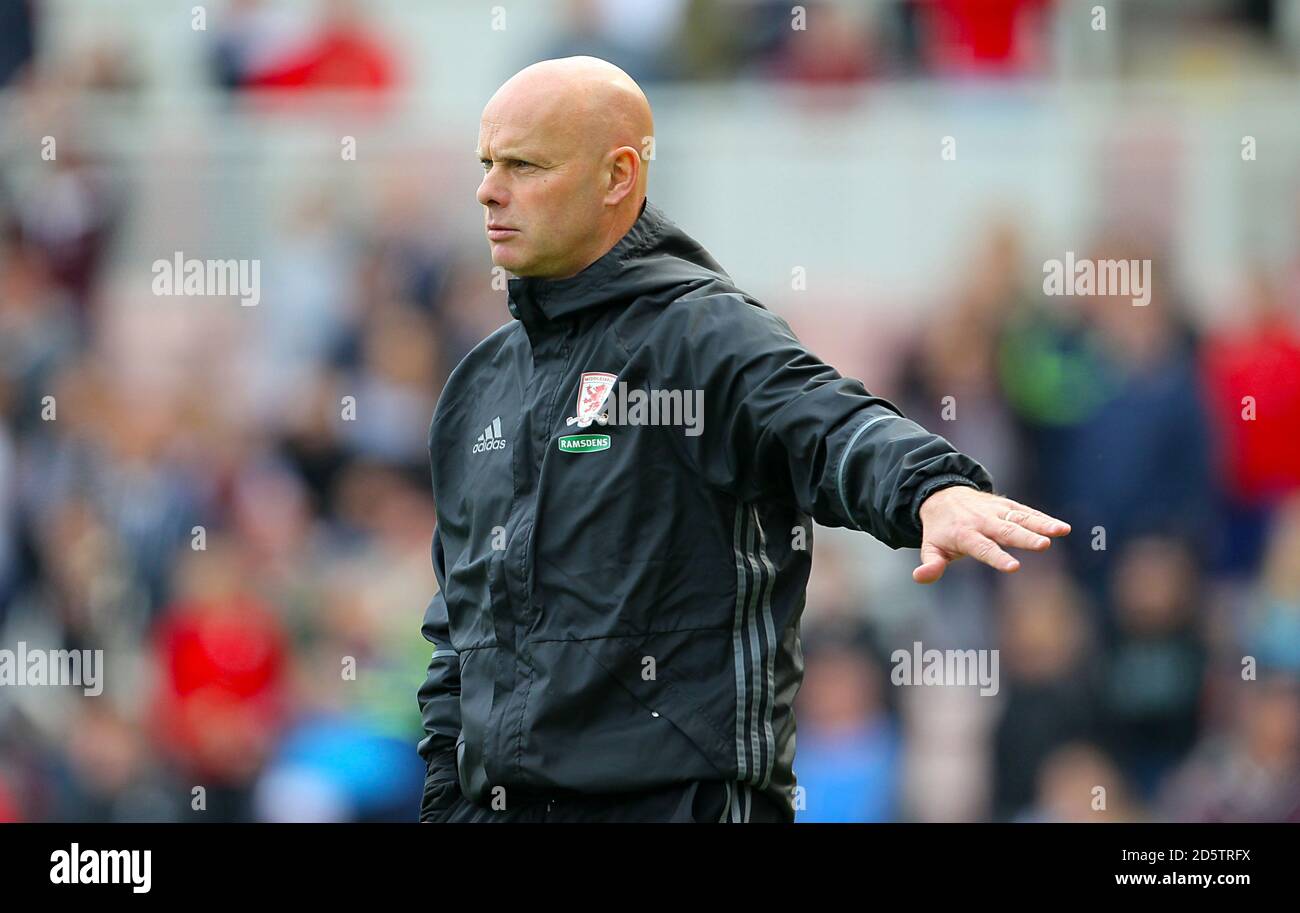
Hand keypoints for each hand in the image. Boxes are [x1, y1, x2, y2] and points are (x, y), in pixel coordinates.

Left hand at [913, 486, 1069, 583]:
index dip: (997, 557)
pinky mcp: (1007, 505)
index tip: (1014, 567)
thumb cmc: (940, 530)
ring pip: (1021, 518)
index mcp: (965, 534)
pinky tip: (1061, 527)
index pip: (983, 548)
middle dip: (1025, 538)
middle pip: (1006, 531)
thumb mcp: (930, 547)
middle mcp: (983, 521)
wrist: (943, 495)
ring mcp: (996, 511)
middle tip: (1043, 545)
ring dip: (1041, 524)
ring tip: (1062, 531)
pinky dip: (1043, 518)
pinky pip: (1026, 511)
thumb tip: (920, 577)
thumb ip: (930, 564)